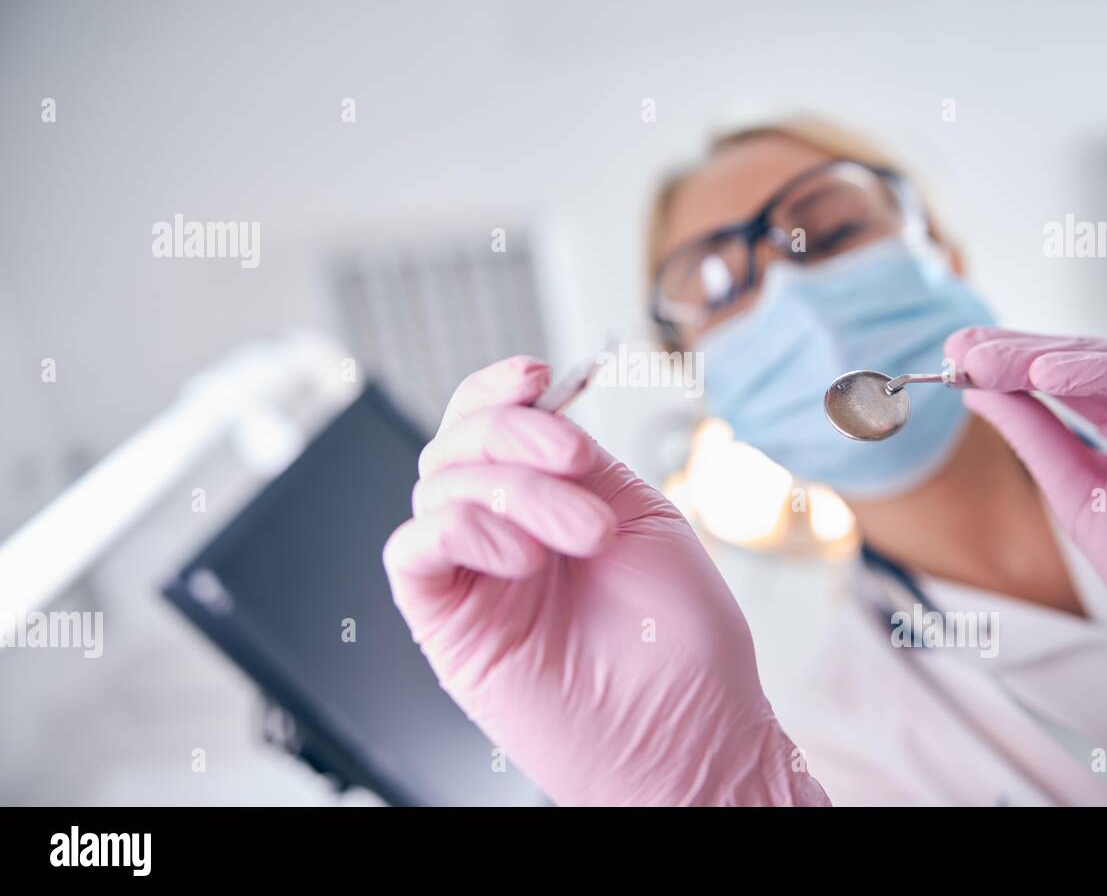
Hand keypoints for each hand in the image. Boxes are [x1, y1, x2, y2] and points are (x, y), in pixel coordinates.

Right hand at [383, 356, 828, 805]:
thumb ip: (581, 463)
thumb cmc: (680, 642)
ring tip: (585, 537)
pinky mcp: (446, 623)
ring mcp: (472, 577)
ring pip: (439, 486)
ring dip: (516, 490)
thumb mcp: (640, 516)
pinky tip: (522, 557)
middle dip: (516, 432)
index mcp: (544, 502)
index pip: (487, 423)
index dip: (497, 389)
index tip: (537, 376)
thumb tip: (539, 411)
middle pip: (456, 444)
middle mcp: (500, 534)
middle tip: (578, 465)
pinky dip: (463, 529)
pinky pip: (412, 550)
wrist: (690, 734)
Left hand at [945, 327, 1106, 711]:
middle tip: (958, 347)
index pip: (1057, 383)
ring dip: (1042, 355)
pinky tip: (1045, 372)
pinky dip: (1101, 370)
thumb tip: (978, 392)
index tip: (952, 358)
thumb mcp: (1080, 499)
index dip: (1004, 368)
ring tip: (986, 358)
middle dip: (1013, 352)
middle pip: (1075, 363)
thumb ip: (1037, 440)